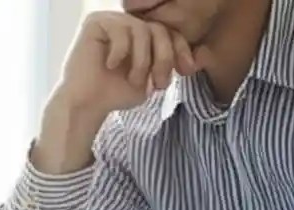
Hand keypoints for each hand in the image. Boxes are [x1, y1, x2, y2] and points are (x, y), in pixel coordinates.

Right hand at [55, 12, 197, 116]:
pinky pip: (120, 30)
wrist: (88, 105)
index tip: (186, 71)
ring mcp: (112, 20)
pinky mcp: (95, 22)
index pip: (169, 32)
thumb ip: (172, 66)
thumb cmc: (117, 93)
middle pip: (159, 29)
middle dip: (164, 59)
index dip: (181, 50)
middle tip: (158, 84)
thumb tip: (205, 56)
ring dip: (142, 61)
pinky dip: (120, 52)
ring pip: (143, 30)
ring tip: (134, 80)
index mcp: (143, 34)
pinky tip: (110, 66)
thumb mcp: (152, 80)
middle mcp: (129, 23)